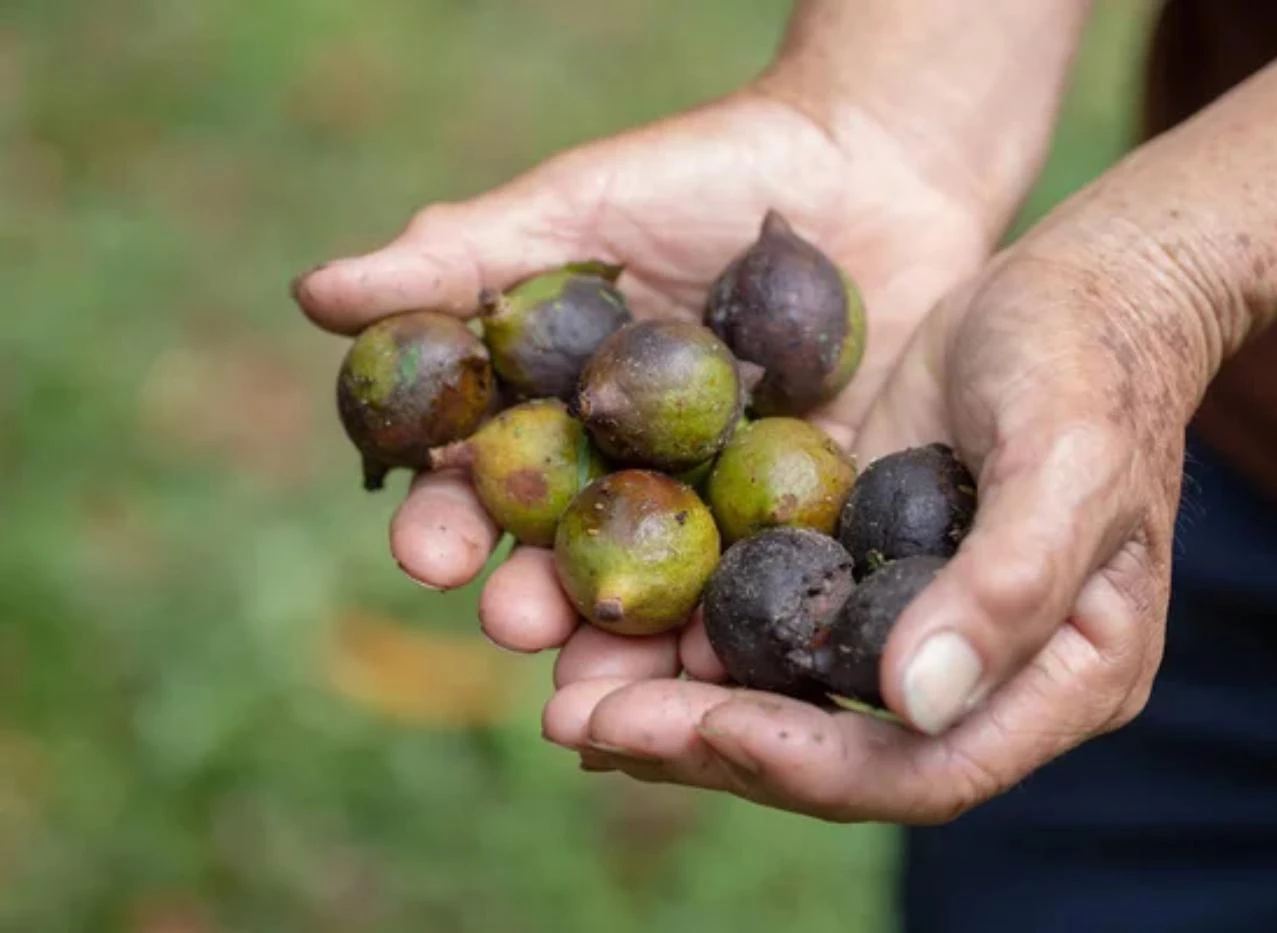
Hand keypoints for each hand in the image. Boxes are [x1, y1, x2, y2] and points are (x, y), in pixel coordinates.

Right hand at [294, 87, 1000, 638]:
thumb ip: (462, 257)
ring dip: (625, 640)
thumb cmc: (705, 172)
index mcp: (552, 411)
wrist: (868, 158)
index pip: (478, 480)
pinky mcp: (808, 513)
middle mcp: (623, 473)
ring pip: (662, 591)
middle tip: (516, 623)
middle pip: (562, 556)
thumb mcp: (577, 206)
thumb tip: (314, 294)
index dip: (445, 518)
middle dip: (530, 597)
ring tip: (605, 679)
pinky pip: (770, 580)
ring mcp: (716, 502)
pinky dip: (744, 627)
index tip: (426, 550)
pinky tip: (726, 667)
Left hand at [539, 32, 1276, 822]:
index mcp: (1062, 678)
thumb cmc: (1088, 359)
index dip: (812, 765)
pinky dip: (692, 641)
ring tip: (568, 702)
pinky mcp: (857, 575)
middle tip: (582, 724)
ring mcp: (913, 633)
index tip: (704, 727)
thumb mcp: (1065, 456)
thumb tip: (915, 702)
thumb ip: (1010, 583)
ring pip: (790, 706)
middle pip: (839, 758)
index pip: (928, 768)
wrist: (1066, 288)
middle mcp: (981, 679)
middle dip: (710, 746)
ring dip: (679, 710)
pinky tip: (609, 632)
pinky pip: (769, 630)